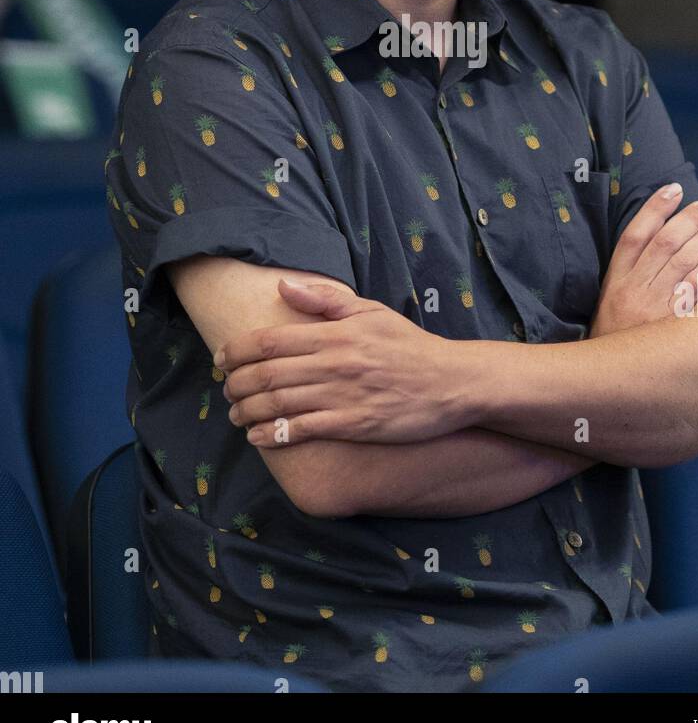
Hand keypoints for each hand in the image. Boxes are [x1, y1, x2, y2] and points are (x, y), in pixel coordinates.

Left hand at [219, 280, 462, 446]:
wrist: (451, 382)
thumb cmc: (408, 345)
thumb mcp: (370, 311)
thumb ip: (325, 299)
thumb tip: (283, 285)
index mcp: (335, 333)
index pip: (269, 340)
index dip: (236, 350)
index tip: (221, 357)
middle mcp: (335, 363)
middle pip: (266, 374)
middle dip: (234, 383)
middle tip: (224, 389)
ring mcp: (343, 396)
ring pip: (278, 404)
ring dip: (247, 411)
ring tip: (235, 415)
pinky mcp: (353, 425)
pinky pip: (302, 431)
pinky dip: (273, 435)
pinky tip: (258, 436)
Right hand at [589, 185, 697, 337]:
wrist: (605, 386)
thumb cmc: (613, 343)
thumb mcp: (609, 306)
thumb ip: (627, 278)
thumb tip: (656, 244)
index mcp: (614, 282)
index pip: (634, 234)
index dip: (654, 208)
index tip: (673, 189)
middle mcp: (632, 291)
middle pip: (664, 243)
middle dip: (688, 220)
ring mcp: (652, 309)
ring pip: (681, 262)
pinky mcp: (671, 328)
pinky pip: (694, 291)